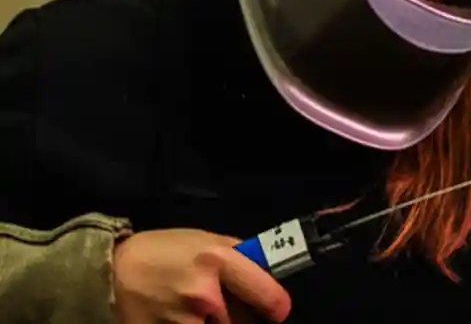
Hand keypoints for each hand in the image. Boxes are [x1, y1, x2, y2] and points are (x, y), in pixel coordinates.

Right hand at [112, 229, 291, 323]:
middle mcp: (203, 296)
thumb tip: (270, 275)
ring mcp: (182, 323)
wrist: (108, 274)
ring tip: (196, 311)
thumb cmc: (163, 252)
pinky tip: (179, 318)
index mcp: (217, 262)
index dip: (276, 307)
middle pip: (245, 323)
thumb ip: (240, 258)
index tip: (276, 310)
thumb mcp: (205, 240)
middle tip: (223, 306)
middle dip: (240, 317)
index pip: (269, 298)